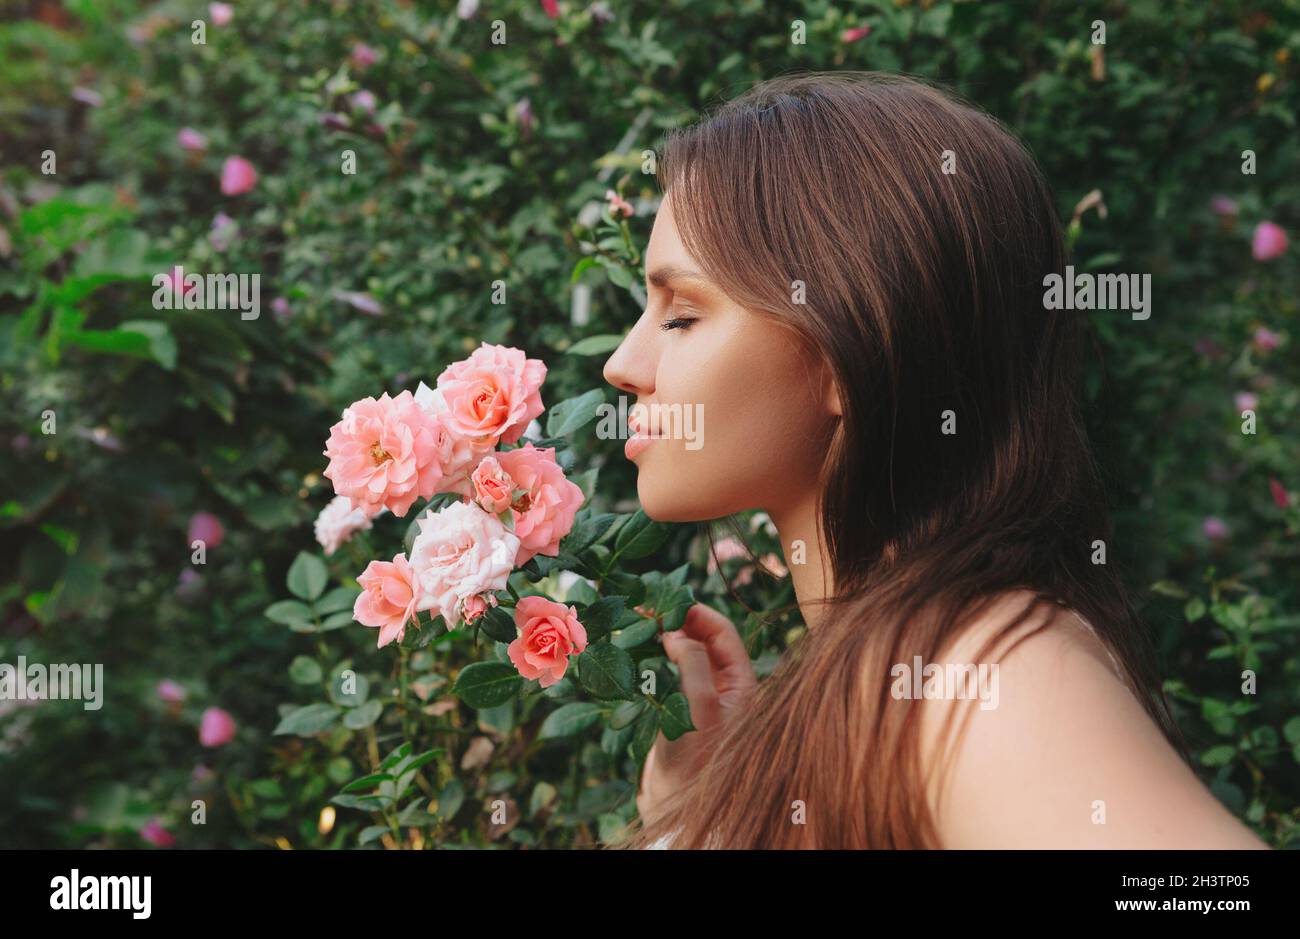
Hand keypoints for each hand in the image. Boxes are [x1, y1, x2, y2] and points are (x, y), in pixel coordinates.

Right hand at [637, 603, 757, 825]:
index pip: (724, 635)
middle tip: (647, 610)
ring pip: (683, 654)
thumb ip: (694, 665)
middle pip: (703, 640)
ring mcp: (700, 696)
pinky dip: (653, 657)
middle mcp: (724, 687)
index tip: (670, 604)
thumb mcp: (701, 707)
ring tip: (637, 624)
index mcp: (741, 684)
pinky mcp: (678, 707)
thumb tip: (677, 634)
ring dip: (662, 638)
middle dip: (677, 623)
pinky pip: (669, 672)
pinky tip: (635, 650)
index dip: (698, 615)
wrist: (676, 804)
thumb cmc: (697, 760)